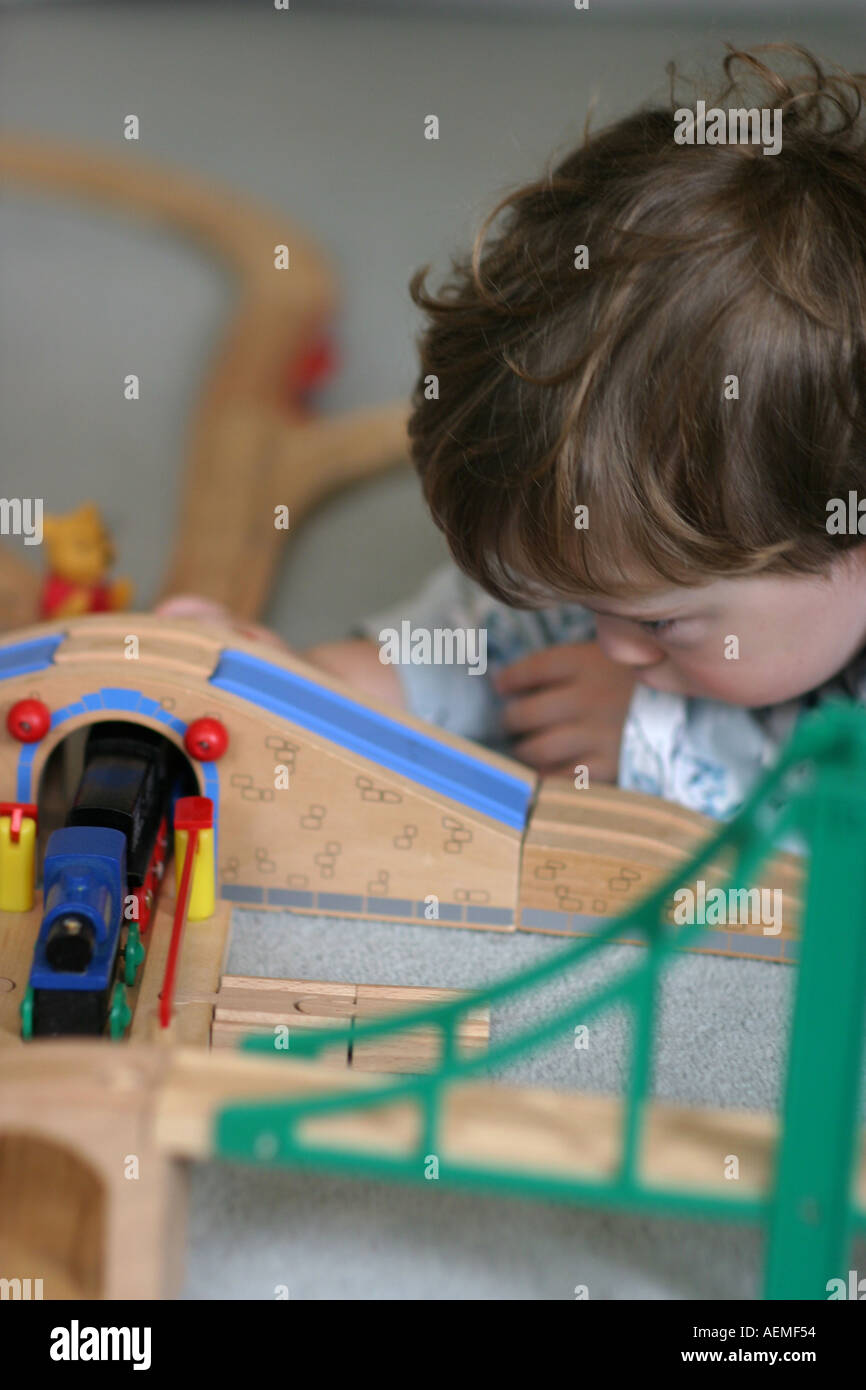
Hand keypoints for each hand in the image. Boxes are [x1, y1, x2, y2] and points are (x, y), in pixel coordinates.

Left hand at [493, 641, 636, 780]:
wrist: (698, 713)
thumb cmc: (647, 683)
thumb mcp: (616, 654)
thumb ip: (573, 663)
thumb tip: (512, 678)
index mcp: (587, 663)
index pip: (529, 671)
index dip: (509, 680)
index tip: (503, 686)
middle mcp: (586, 698)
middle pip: (524, 713)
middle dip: (513, 719)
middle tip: (515, 720)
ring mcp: (596, 734)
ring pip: (537, 747)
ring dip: (526, 749)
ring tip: (530, 746)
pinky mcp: (608, 765)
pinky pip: (561, 777)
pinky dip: (549, 775)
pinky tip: (550, 769)